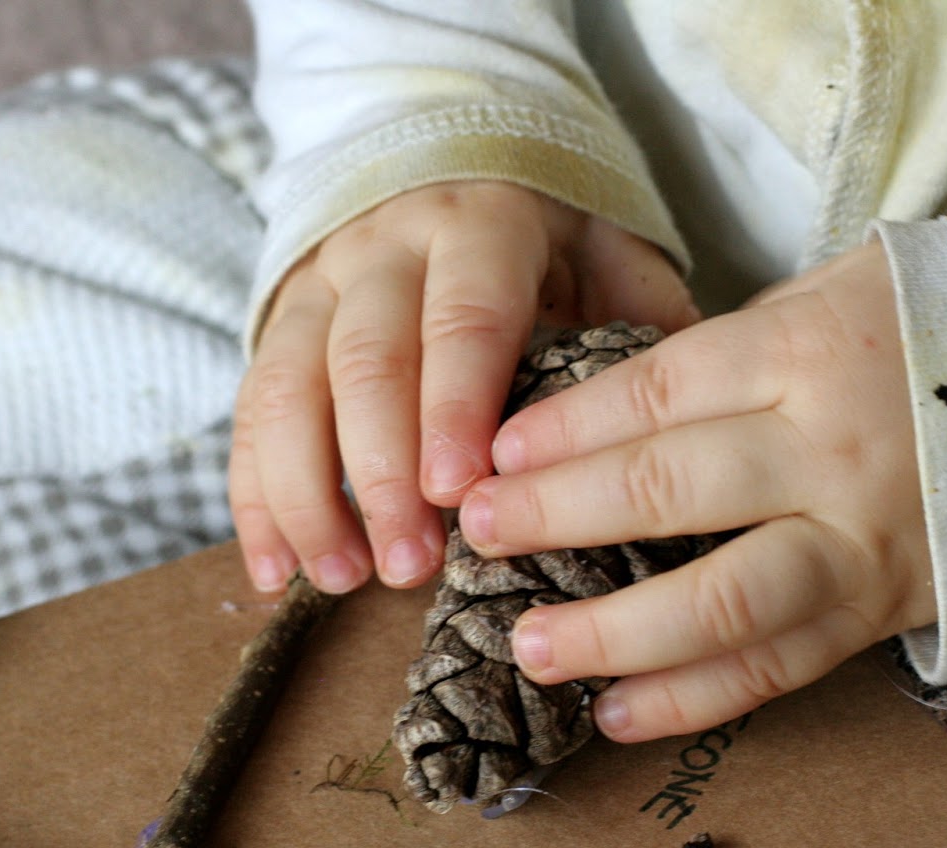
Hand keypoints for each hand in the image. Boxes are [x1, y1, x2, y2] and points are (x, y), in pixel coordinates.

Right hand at [228, 181, 697, 593]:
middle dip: (379, 470)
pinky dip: (256, 499)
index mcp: (478, 227)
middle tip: (409, 566)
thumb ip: (642, 317)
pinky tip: (273, 572)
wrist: (443, 168)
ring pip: (289, 388)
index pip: (461, 313)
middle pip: (365, 358)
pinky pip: (250, 415)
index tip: (458, 489)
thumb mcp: (606, 250)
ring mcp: (318, 288)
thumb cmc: (545, 242)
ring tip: (341, 580)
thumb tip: (695, 420)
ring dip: (309, 493)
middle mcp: (382, 251)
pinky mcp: (277, 331)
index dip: (453, 402)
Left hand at [456, 241, 935, 740]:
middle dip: (557, 516)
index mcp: (805, 354)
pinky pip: (778, 669)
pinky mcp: (880, 614)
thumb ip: (730, 348)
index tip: (492, 452)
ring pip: (720, 601)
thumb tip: (608, 402)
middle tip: (478, 535)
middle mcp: (827, 453)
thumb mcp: (836, 295)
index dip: (565, 428)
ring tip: (531, 647)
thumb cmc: (935, 336)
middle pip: (669, 491)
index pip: (658, 393)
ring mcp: (858, 543)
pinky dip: (694, 700)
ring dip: (614, 632)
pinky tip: (615, 715)